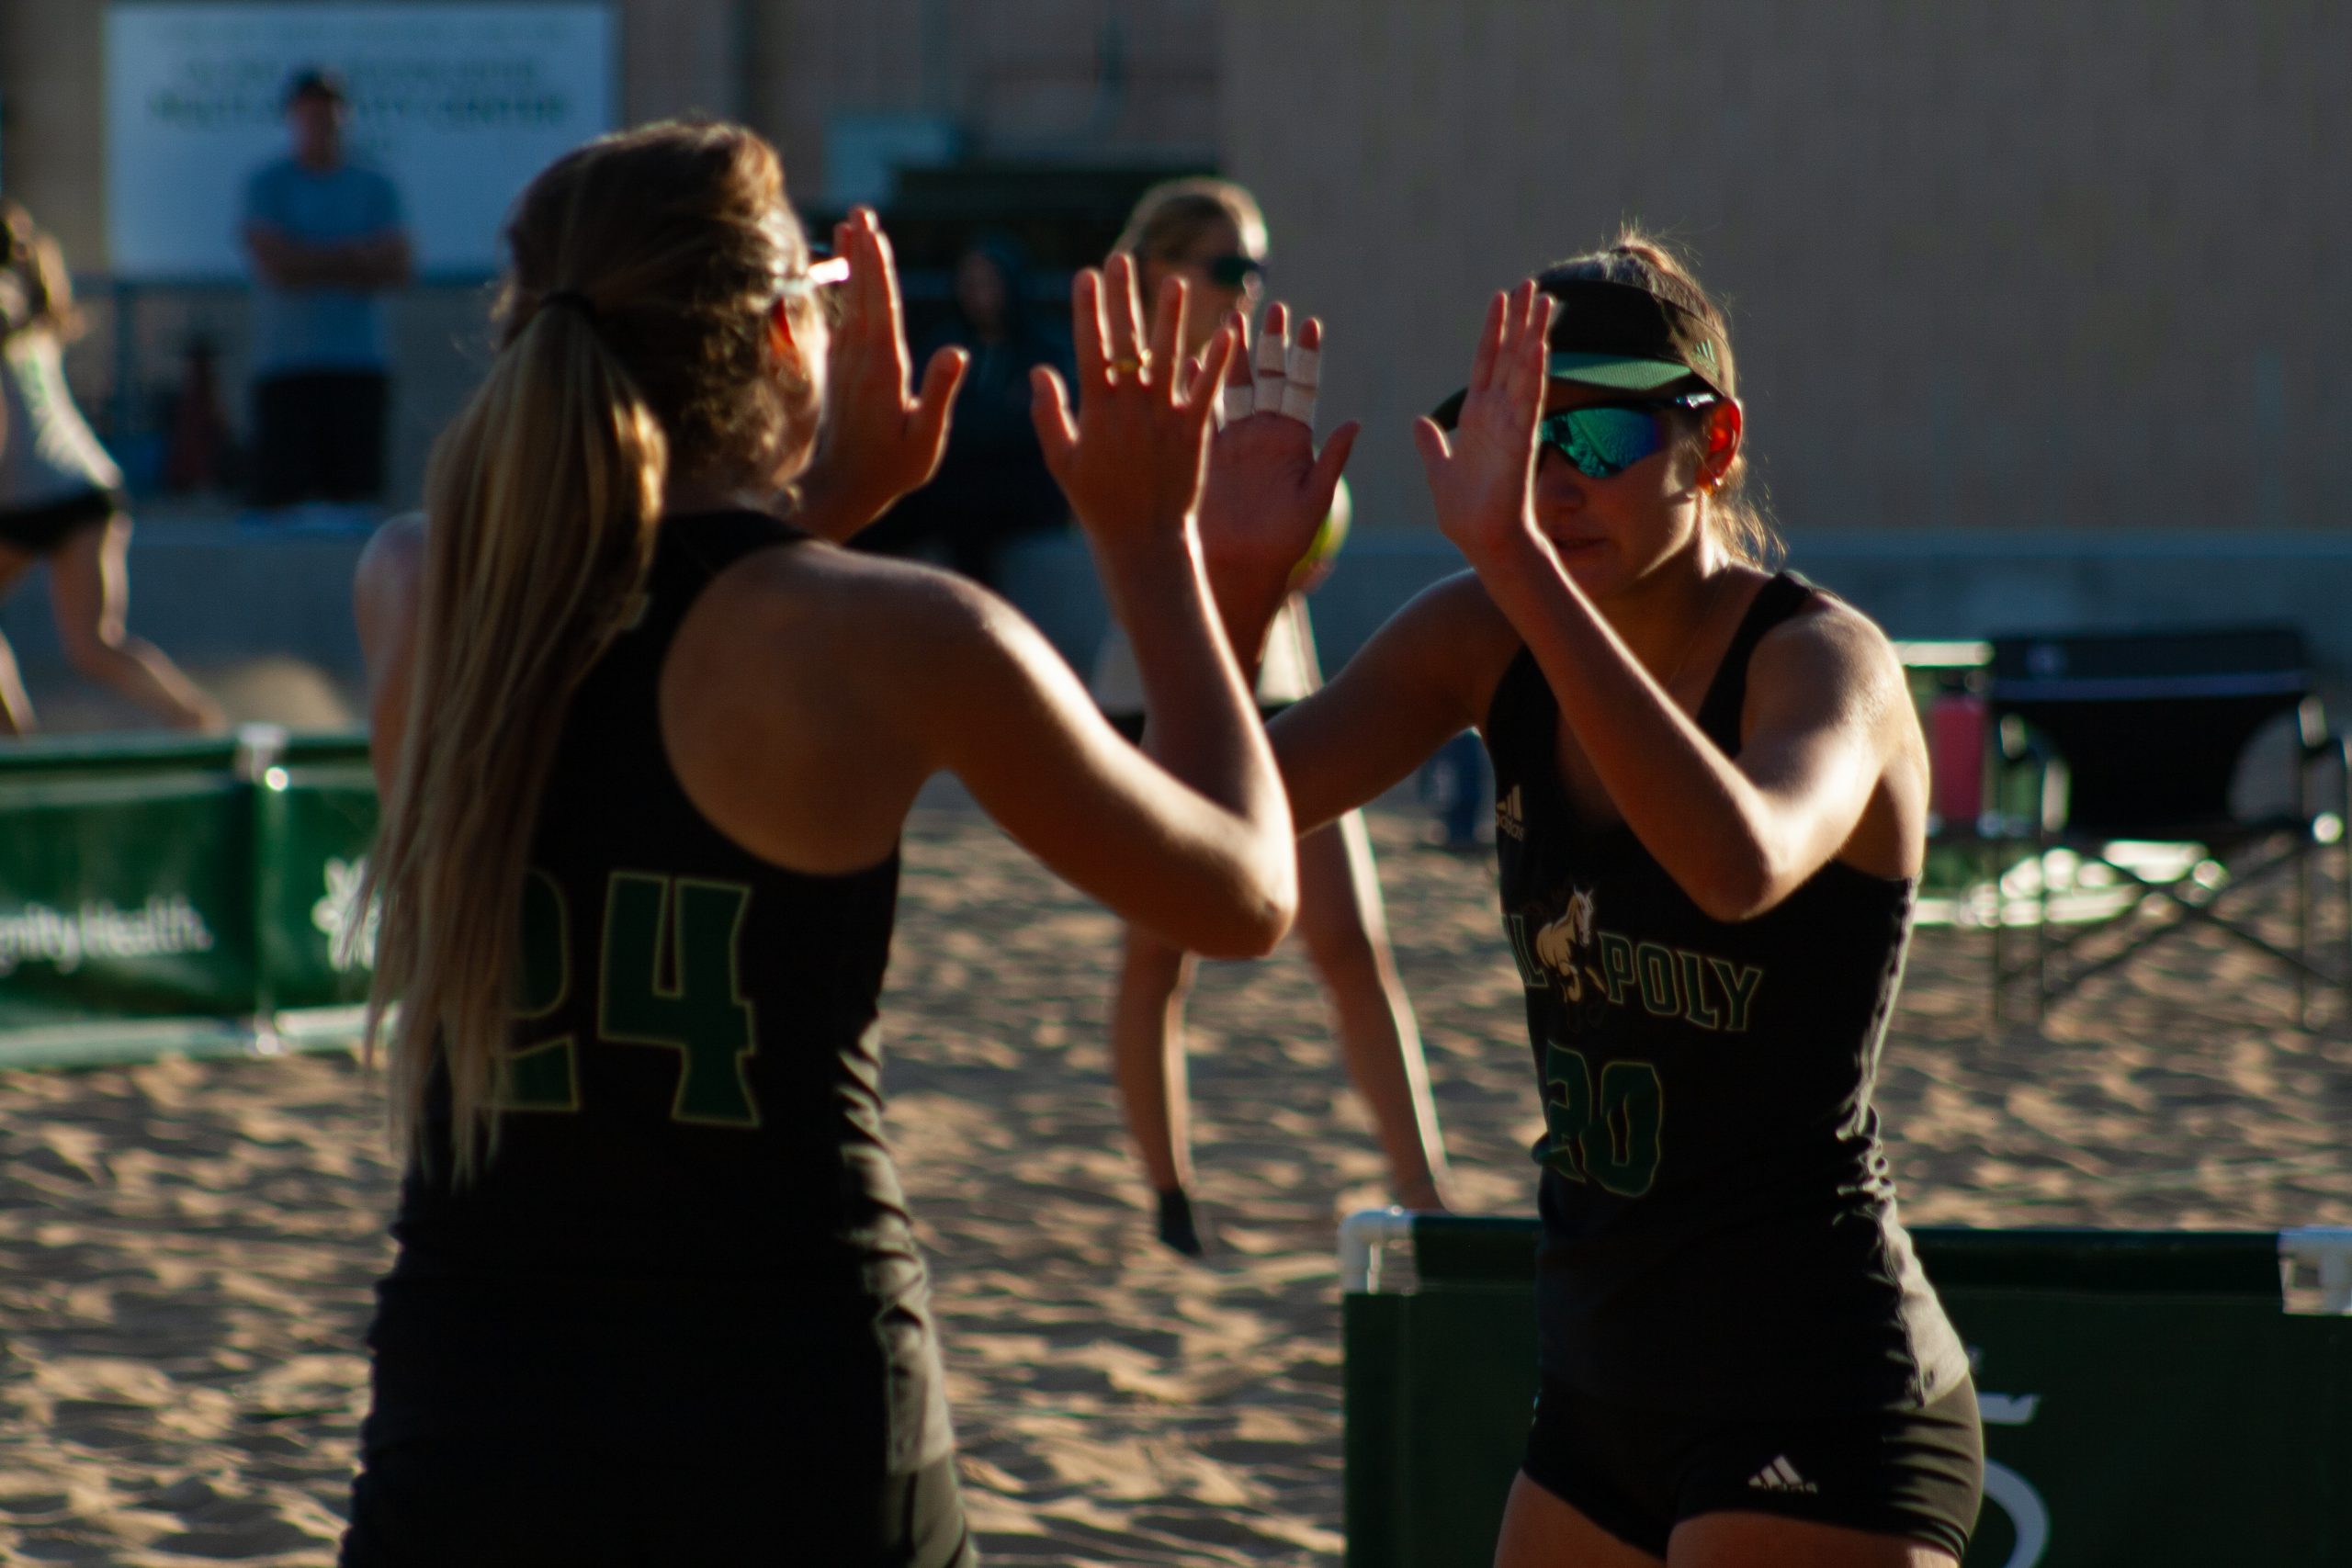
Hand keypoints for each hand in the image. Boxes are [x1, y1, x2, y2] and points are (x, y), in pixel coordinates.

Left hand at [798, 208, 967, 539]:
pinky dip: (843, 290)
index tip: (875, 233)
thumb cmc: (890, 468)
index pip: (883, 308)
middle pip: (862, 294)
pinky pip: (841, 318)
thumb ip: (938, 394)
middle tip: (860, 211)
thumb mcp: (924, 439)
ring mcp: (846, 362)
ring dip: (849, 263)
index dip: (879, 269)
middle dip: (862, 251)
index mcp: (885, 369)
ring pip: (849, 301)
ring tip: (847, 227)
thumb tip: (956, 352)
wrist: (842, 488)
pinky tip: (842, 274)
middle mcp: (861, 358)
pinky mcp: (840, 370)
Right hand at [1029, 255, 1236, 556]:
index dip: (1088, 310)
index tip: (1085, 275)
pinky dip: (1218, 360)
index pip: (1090, 348)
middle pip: (1127, 341)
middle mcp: (1132, 406)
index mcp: (1097, 410)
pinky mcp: (1194, 431)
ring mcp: (1164, 416)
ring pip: (1170, 356)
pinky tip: (1229, 330)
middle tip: (1121, 259)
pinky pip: (1208, 389)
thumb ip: (1050, 413)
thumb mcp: (1061, 461)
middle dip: (1123, 298)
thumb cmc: (1097, 503)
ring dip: (1172, 317)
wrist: (1142, 540)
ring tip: (1176, 280)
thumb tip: (1041, 370)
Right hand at [1196, 303, 1360, 610]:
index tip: (1311, 324)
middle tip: (1275, 309)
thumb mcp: (1314, 501)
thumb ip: (1331, 461)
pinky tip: (1192, 358)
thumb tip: (1355, 422)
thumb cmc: (1283, 543)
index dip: (1306, 355)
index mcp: (1293, 439)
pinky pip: (1199, 409)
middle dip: (1271, 343)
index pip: (1302, 386)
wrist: (1240, 567)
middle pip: (1267, 376)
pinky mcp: (1204, 449)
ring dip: (1232, 353)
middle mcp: (1263, 431)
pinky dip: (1196, 384)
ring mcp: (1232, 437)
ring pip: (1232, 384)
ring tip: (1233, 319)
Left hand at [1411, 281, 1555, 564]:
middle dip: (1519, 320)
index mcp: (1478, 416)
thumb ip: (1431, 444)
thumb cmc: (1465, 512)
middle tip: (1530, 284)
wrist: (1482, 540)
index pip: (1486, 362)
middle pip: (1511, 356)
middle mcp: (1499, 414)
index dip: (1493, 330)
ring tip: (1544, 299)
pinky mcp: (1521, 439)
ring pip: (1526, 368)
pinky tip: (1542, 343)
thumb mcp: (1438, 470)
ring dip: (1535, 334)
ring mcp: (1513, 424)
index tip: (1499, 298)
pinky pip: (1531, 398)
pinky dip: (1536, 371)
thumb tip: (1417, 422)